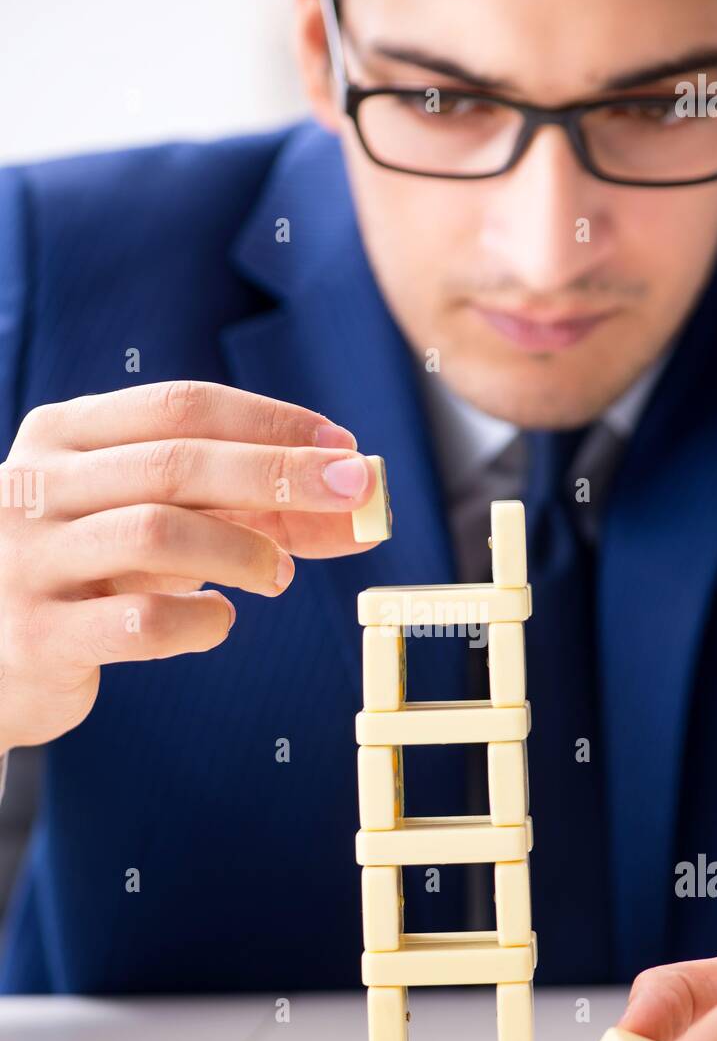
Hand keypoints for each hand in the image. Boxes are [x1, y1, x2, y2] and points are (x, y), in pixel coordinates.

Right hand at [0, 381, 378, 752]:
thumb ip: (246, 510)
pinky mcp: (40, 636)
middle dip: (279, 470)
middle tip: (354, 492)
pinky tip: (220, 622)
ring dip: (242, 550)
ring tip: (279, 574)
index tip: (344, 445)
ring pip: (156, 532)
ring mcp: (31, 560)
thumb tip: (359, 508)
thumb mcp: (153, 524)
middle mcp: (38, 486)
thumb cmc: (88, 577)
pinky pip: (139, 622)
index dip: (272, 421)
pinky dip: (201, 620)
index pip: (181, 405)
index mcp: (65, 437)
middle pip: (176, 459)